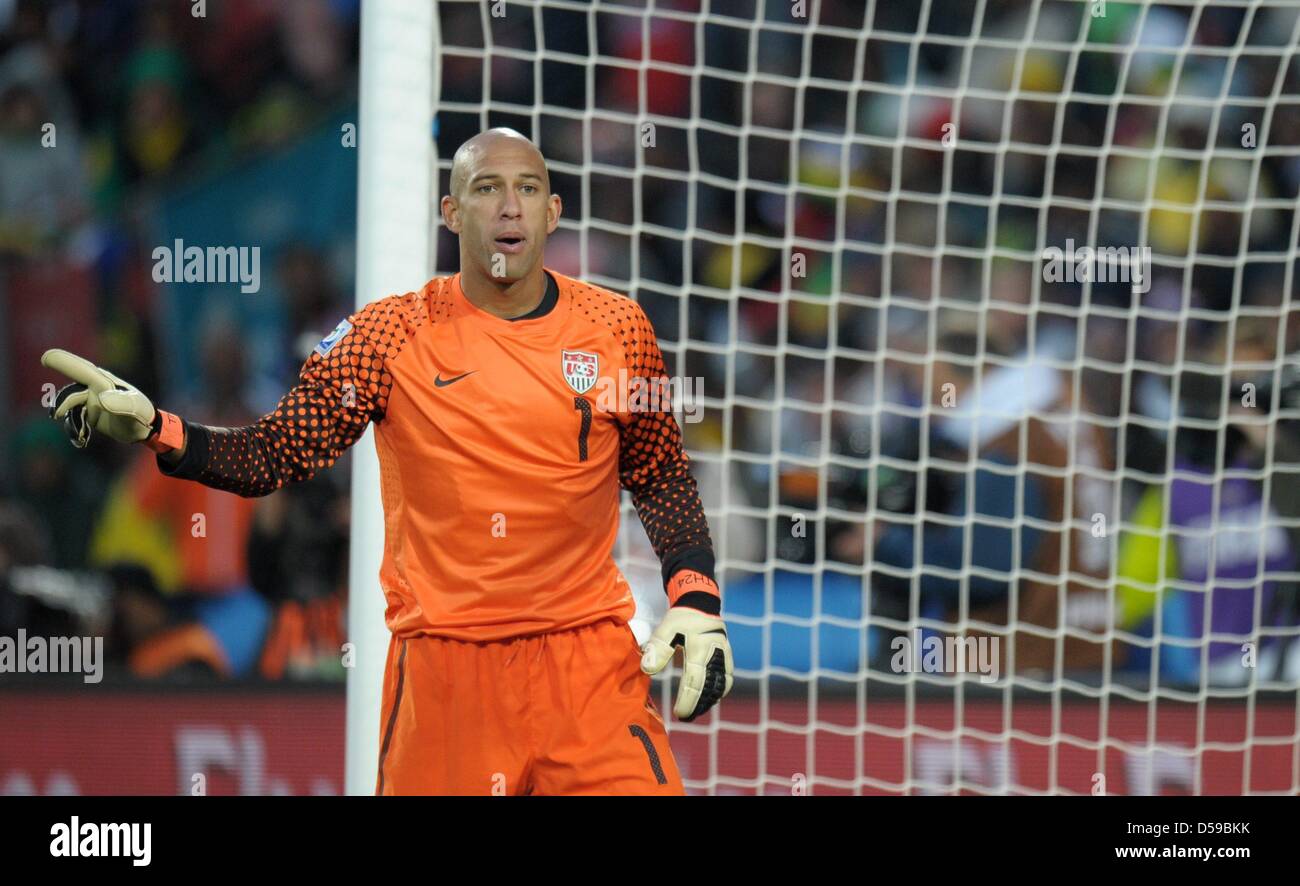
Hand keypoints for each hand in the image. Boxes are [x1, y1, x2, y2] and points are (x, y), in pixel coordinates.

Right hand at [42, 349, 156, 446]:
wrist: (144, 429)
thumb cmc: (141, 415)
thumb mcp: (134, 410)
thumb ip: (120, 403)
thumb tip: (100, 398)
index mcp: (104, 382)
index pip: (81, 369)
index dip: (64, 362)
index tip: (47, 357)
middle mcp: (95, 387)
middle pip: (71, 388)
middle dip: (62, 397)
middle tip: (55, 405)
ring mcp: (90, 398)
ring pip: (70, 406)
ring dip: (71, 420)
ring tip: (80, 434)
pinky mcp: (88, 411)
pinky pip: (73, 417)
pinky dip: (74, 428)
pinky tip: (81, 440)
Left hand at [640, 605, 733, 721]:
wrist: (702, 605)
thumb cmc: (681, 618)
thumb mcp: (666, 628)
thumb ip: (658, 648)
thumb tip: (648, 669)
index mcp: (699, 648)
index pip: (695, 681)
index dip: (688, 700)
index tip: (679, 713)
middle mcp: (716, 655)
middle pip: (710, 688)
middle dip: (698, 705)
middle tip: (686, 718)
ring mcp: (724, 657)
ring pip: (721, 686)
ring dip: (709, 701)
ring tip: (694, 712)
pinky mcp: (728, 658)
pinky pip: (726, 680)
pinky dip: (718, 693)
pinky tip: (706, 701)